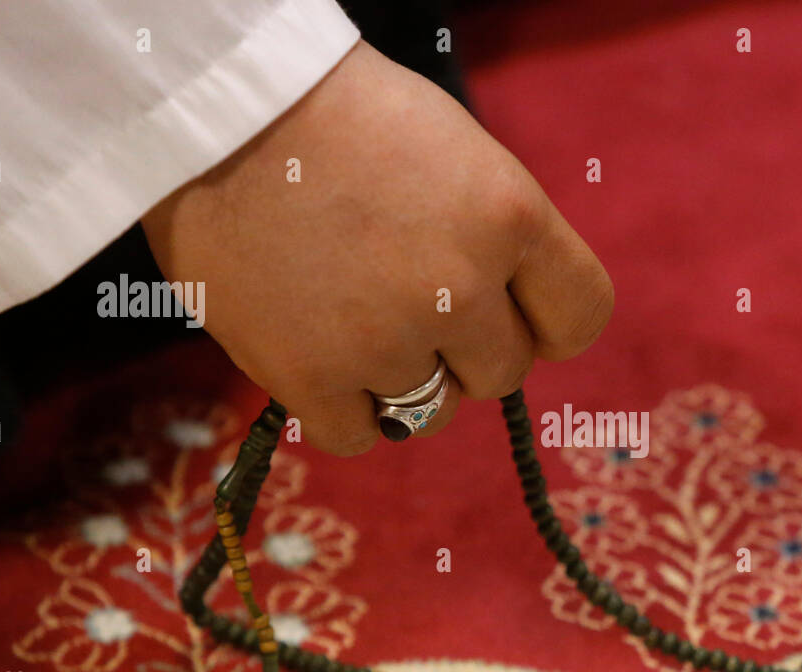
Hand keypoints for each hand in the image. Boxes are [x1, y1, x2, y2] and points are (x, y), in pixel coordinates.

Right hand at [141, 41, 612, 453]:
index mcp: (511, 218)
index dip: (545, 323)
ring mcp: (384, 339)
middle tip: (405, 300)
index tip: (507, 313)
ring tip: (351, 318)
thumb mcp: (461, 154)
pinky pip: (359, 437)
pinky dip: (344, 409)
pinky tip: (320, 359)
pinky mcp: (308, 376)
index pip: (581, 318)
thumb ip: (500, 243)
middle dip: (464, 349)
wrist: (220, 106)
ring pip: (433, 412)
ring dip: (402, 380)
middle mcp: (460, 288)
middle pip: (502, 373)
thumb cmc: (346, 117)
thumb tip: (512, 326)